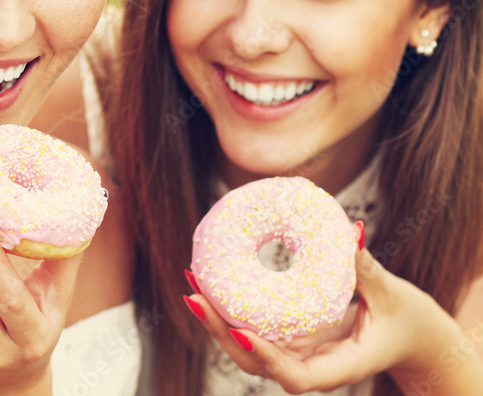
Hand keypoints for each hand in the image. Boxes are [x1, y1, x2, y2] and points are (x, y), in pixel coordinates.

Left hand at [183, 228, 482, 394]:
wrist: (415, 339)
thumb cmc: (408, 320)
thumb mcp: (393, 294)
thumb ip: (368, 268)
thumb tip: (351, 231)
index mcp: (340, 367)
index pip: (295, 376)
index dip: (265, 356)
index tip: (240, 330)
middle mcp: (311, 366)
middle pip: (256, 361)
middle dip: (220, 331)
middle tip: (194, 294)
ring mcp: (297, 355)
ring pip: (248, 348)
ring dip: (216, 320)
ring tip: (192, 283)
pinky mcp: (290, 339)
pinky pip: (254, 329)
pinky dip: (230, 309)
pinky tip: (209, 281)